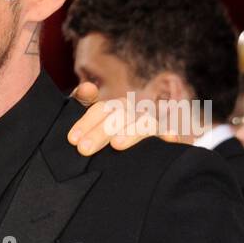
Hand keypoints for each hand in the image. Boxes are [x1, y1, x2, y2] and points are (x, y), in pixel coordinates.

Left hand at [67, 87, 181, 154]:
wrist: (142, 155)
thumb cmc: (109, 138)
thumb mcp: (94, 123)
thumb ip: (85, 103)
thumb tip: (87, 87)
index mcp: (115, 108)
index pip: (101, 109)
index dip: (86, 122)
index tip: (73, 139)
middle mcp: (134, 111)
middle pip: (119, 116)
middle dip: (100, 131)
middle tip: (84, 149)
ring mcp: (152, 123)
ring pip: (143, 122)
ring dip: (131, 131)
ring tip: (116, 144)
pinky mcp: (168, 135)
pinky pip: (170, 131)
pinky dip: (170, 132)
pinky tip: (168, 136)